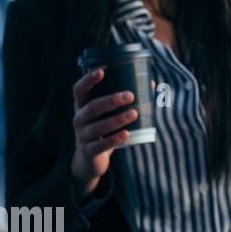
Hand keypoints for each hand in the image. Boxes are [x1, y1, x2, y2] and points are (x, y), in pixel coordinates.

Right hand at [70, 68, 138, 195]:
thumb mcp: (105, 115)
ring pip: (99, 126)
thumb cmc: (102, 130)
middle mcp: (79, 119)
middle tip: (130, 95)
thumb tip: (151, 84)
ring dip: (117, 119)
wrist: (89, 160)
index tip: (101, 71)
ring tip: (134, 113)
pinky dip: (115, 139)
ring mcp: (82, 136)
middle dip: (111, 100)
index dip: (88, 80)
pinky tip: (127, 134)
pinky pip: (102, 145)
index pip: (79, 90)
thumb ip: (123, 102)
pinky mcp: (89, 151)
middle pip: (92, 107)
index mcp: (81, 107)